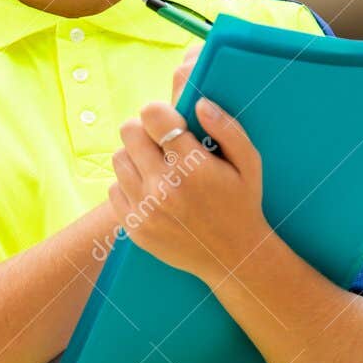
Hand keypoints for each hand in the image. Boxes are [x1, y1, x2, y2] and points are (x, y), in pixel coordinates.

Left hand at [107, 56, 272, 283]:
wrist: (233, 258)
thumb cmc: (242, 202)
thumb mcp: (249, 163)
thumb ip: (228, 128)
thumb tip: (199, 104)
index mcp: (193, 167)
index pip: (152, 116)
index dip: (158, 112)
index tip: (168, 121)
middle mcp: (165, 187)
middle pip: (128, 131)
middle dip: (145, 131)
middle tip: (161, 143)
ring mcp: (146, 210)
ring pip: (118, 158)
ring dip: (135, 157)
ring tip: (157, 167)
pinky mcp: (134, 228)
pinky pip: (113, 189)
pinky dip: (129, 186)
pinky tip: (151, 191)